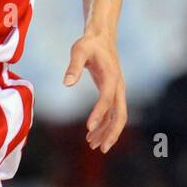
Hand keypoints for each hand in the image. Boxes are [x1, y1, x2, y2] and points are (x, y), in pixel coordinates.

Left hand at [63, 31, 127, 152]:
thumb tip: (67, 83)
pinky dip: (104, 125)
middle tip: (101, 148)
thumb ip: (73, 66)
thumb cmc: (89, 43)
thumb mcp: (79, 50)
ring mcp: (117, 91)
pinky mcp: (112, 93)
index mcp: (112, 77)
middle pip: (120, 114)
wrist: (102, 37)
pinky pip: (111, 114)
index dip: (99, 114)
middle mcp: (118, 86)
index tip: (88, 128)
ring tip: (92, 145)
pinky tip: (91, 134)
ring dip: (107, 132)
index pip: (107, 99)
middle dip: (112, 133)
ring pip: (117, 117)